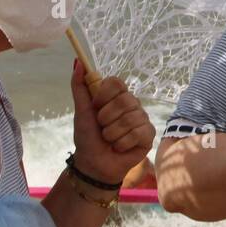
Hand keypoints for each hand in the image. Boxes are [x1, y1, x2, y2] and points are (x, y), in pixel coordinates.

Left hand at [70, 59, 154, 184]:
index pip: (116, 82)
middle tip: (102, 128)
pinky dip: (123, 143)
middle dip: (107, 118)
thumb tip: (77, 62)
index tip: (95, 107)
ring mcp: (142, 119)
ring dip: (113, 133)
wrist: (94, 164)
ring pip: (131, 118)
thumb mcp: (81, 111)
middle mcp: (132, 104)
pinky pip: (138, 132)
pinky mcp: (148, 134)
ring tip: (109, 140)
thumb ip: (79, 87)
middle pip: (125, 100)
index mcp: (116, 96)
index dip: (104, 95)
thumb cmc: (88, 137)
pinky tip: (120, 147)